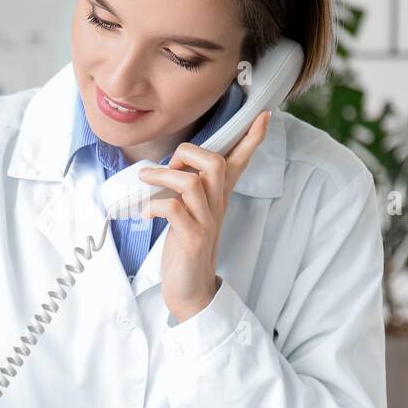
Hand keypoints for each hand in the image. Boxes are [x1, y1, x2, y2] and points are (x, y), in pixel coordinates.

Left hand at [136, 109, 271, 322]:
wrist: (189, 291)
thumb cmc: (185, 249)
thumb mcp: (189, 213)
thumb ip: (184, 190)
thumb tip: (162, 168)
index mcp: (217, 198)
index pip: (239, 163)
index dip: (251, 139)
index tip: (263, 116)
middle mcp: (217, 206)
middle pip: (214, 163)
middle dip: (188, 153)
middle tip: (168, 166)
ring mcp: (207, 223)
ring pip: (192, 182)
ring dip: (163, 176)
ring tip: (144, 181)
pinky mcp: (193, 240)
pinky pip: (175, 210)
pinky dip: (156, 205)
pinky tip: (146, 213)